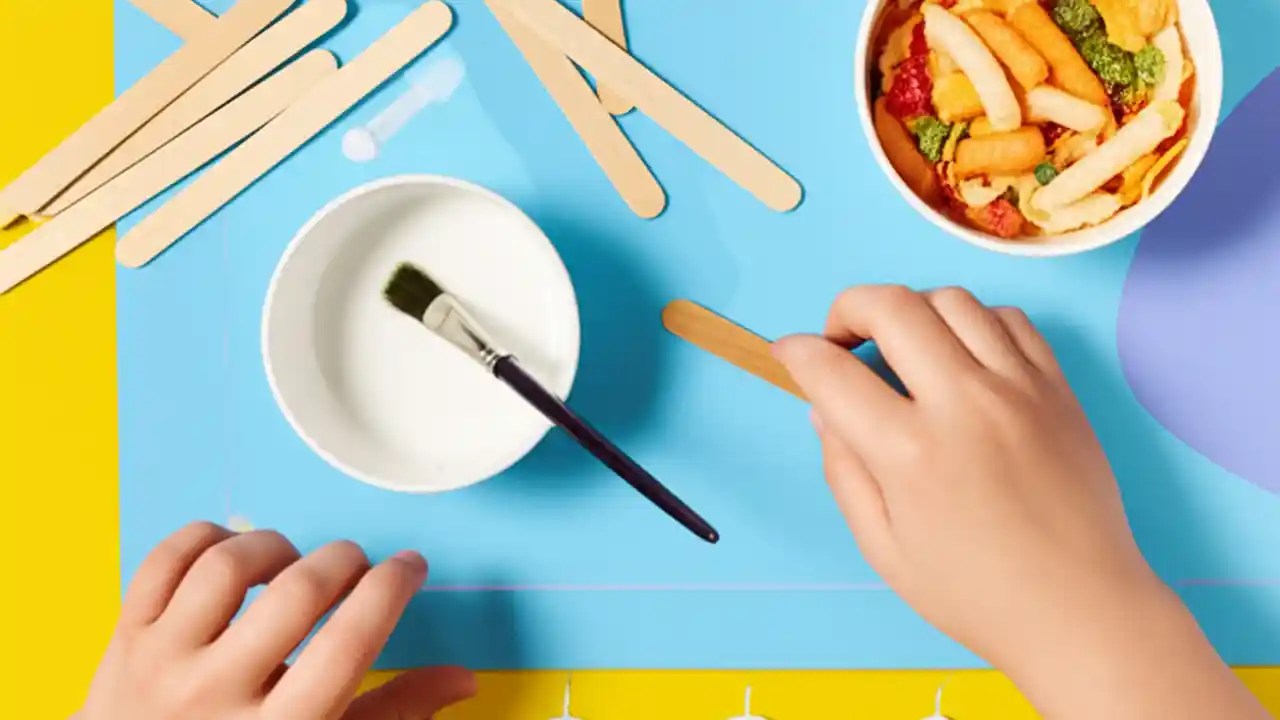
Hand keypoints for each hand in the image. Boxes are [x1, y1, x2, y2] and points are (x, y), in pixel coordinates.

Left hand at [77, 523, 474, 719]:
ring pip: (226, 566)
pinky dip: (207, 538)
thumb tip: (464, 679)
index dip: (390, 591)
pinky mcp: (123, 639)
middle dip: (344, 560)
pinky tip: (234, 554)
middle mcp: (215, 695)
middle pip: (297, 594)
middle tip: (357, 564)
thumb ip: (393, 714)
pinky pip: (164, 560)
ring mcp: (162, 664)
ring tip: (291, 564)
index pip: (349, 644)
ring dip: (275, 547)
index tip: (410, 566)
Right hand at [774, 285, 1268, 719]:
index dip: (797, 353)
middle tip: (841, 339)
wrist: (1080, 610)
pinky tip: (961, 357)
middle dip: (848, 308)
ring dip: (912, 311)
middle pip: (892, 306)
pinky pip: (1010, 319)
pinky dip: (974, 322)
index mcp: (910, 453)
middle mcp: (964, 405)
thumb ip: (844, 471)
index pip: (833, 371)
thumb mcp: (884, 548)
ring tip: (904, 348)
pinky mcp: (1057, 389)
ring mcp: (1018, 390)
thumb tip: (823, 411)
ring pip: (952, 300)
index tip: (790, 353)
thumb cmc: (977, 593)